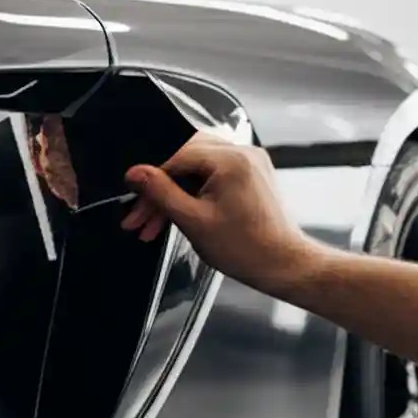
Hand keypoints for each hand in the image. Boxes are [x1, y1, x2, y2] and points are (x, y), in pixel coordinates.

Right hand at [120, 132, 320, 294]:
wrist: (284, 264)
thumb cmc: (245, 248)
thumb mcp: (193, 221)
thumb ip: (161, 193)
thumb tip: (134, 173)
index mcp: (230, 160)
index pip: (175, 157)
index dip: (149, 180)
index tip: (133, 200)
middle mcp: (242, 153)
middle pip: (184, 160)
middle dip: (158, 190)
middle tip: (139, 216)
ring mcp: (248, 163)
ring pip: (195, 169)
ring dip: (172, 194)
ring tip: (153, 224)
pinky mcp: (250, 175)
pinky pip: (211, 175)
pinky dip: (192, 194)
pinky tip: (176, 215)